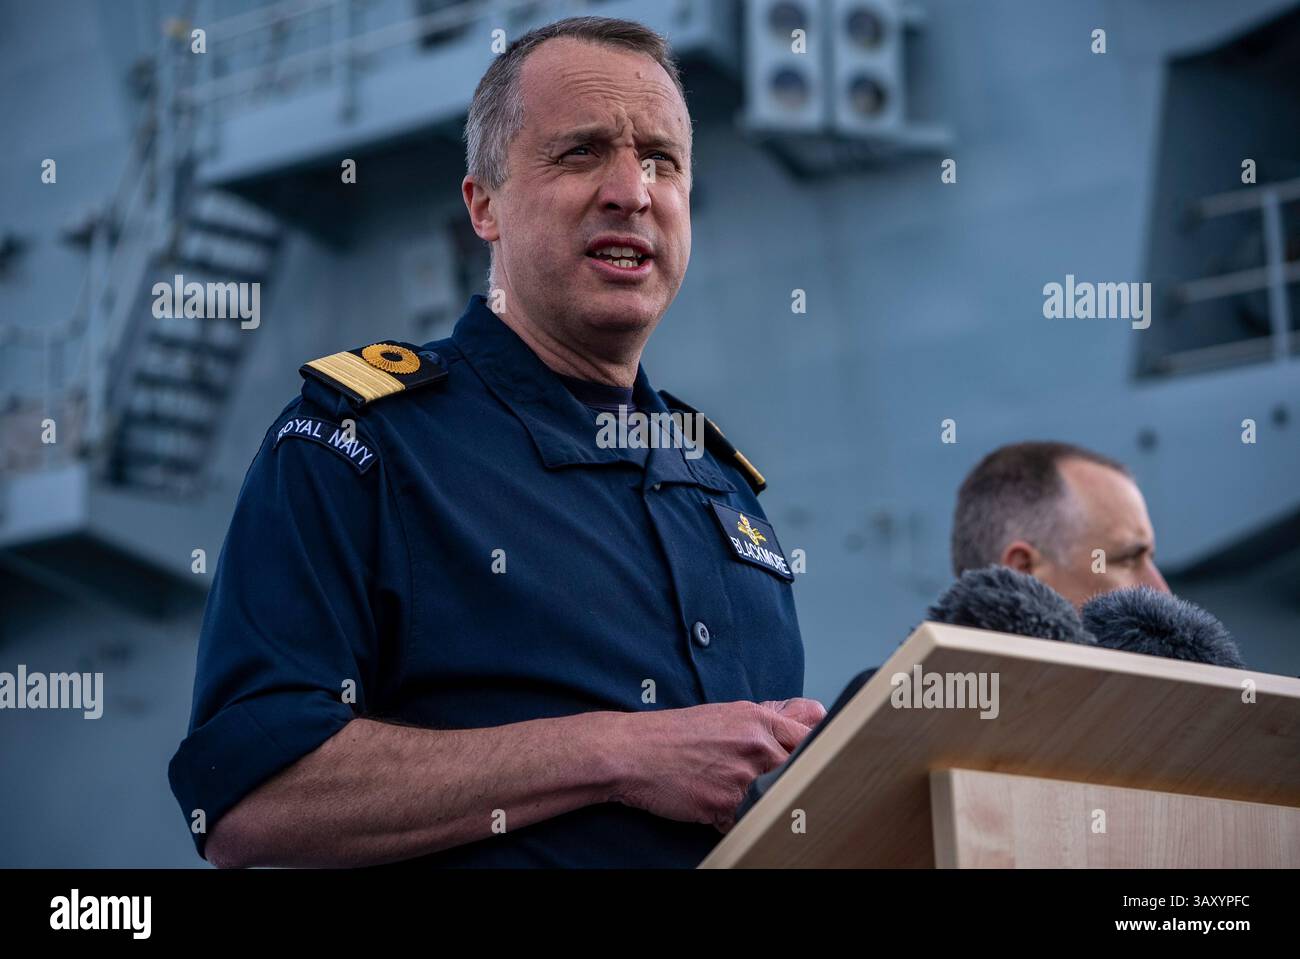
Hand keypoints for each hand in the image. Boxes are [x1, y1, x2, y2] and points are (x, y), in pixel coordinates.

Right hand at [608, 698, 826, 831]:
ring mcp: (741, 777)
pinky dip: (725, 816)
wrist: (633, 751)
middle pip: (794, 773)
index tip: (809, 762)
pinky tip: (704, 797)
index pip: (810, 739)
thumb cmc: (676, 733)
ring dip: (749, 799)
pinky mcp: (725, 805)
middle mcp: (755, 746)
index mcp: (758, 720)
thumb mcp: (728, 713)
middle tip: (748, 776)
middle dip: (777, 780)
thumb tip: (816, 714)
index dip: (812, 753)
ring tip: (717, 783)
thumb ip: (773, 717)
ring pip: (766, 799)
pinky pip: (739, 819)